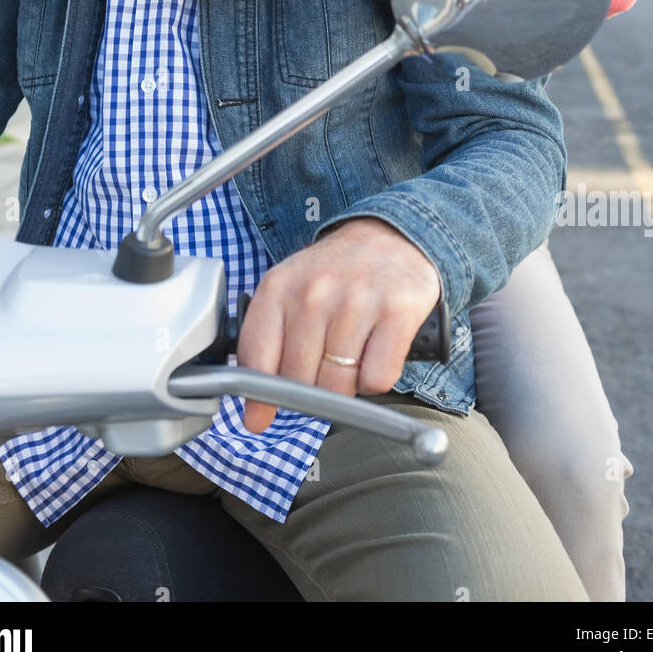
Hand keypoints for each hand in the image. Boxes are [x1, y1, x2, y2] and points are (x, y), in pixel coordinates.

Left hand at [235, 217, 441, 431]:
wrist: (390, 234)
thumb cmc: (335, 273)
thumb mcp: (289, 292)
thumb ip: (266, 345)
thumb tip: (255, 417)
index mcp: (279, 287)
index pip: (257, 360)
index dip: (259, 398)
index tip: (260, 418)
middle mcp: (315, 292)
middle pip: (300, 381)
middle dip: (311, 388)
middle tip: (323, 367)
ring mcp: (357, 300)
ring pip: (339, 386)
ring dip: (346, 385)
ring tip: (351, 355)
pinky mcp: (397, 311)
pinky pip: (377, 379)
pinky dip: (376, 379)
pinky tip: (375, 352)